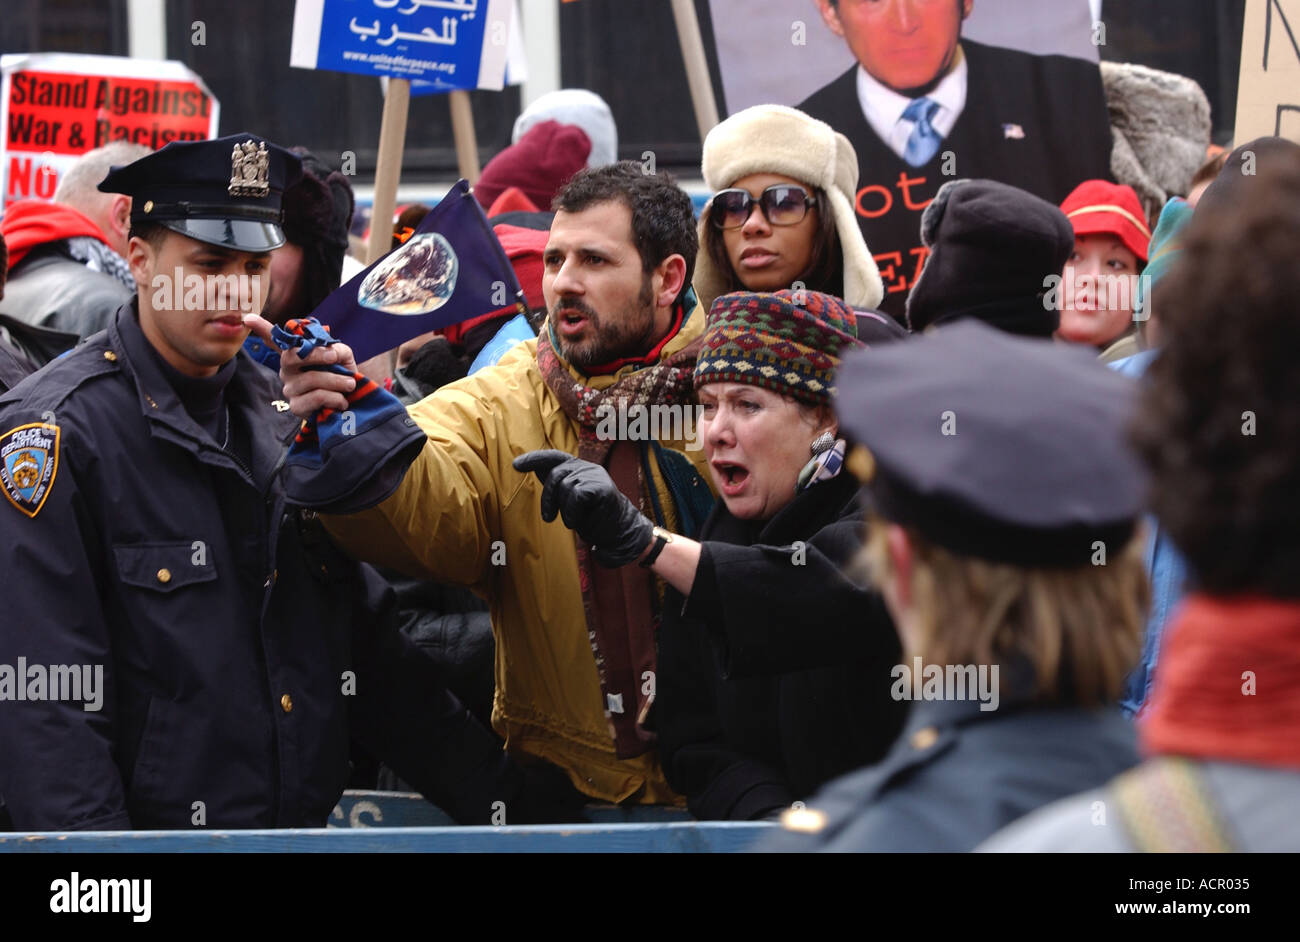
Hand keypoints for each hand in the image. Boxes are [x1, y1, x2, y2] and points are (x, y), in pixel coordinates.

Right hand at [243, 313, 358, 417]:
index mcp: (296, 354)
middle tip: (335, 358)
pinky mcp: (296, 407)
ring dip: (336, 381)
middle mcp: (287, 370)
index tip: (247, 318)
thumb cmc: (343, 375)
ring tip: (349, 384)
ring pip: (310, 379)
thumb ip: (336, 348)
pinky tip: (341, 401)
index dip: (261, 329)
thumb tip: (328, 351)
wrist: (353, 400)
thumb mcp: (343, 356)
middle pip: (291, 356)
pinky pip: (315, 397)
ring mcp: (289, 388)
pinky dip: (335, 398)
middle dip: (316, 355)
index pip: (275, 340)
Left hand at [513, 449, 654, 567]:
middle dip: (548, 498)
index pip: (554, 457)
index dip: (535, 459)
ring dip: (564, 510)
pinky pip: (576, 496)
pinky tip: (577, 521)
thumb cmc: (593, 517)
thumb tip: (536, 468)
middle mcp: (588, 467)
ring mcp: (596, 475)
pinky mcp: (603, 487)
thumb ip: (558, 483)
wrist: (618, 532)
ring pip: (565, 486)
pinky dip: (572, 512)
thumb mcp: (570, 499)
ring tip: (572, 520)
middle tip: (547, 518)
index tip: (516, 465)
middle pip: (556, 474)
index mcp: (579, 468)